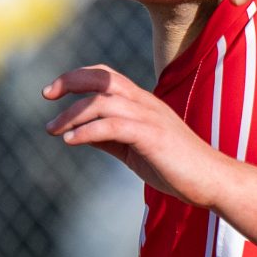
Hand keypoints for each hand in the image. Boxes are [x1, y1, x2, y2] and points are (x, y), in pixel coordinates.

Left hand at [43, 65, 228, 205]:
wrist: (210, 180)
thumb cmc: (175, 167)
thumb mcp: (134, 150)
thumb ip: (109, 138)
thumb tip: (78, 134)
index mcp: (142, 103)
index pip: (106, 76)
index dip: (78, 77)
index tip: (53, 91)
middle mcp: (145, 103)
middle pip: (102, 79)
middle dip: (70, 81)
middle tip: (46, 95)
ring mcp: (150, 118)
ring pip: (103, 103)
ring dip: (72, 114)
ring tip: (53, 129)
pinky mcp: (152, 136)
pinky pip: (114, 126)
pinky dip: (88, 132)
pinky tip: (71, 141)